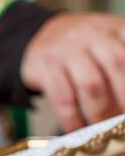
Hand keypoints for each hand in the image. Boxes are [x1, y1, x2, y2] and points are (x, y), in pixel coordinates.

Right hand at [21, 13, 124, 130]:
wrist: (40, 37)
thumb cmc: (83, 48)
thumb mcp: (109, 42)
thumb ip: (123, 63)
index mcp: (115, 28)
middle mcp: (92, 34)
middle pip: (117, 65)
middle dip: (124, 97)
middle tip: (122, 119)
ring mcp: (66, 50)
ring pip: (91, 84)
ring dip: (100, 111)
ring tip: (102, 126)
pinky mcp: (45, 67)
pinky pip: (62, 97)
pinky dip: (71, 117)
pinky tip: (76, 128)